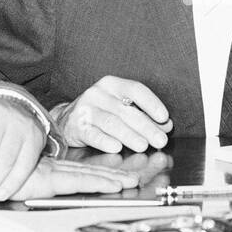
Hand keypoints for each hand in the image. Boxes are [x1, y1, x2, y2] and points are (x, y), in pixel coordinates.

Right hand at [11, 156, 141, 198]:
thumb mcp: (0, 179)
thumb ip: (14, 181)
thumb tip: (12, 193)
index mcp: (41, 173)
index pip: (77, 173)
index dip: (99, 175)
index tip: (120, 179)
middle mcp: (46, 173)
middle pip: (86, 174)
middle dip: (112, 177)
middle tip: (135, 179)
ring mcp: (45, 176)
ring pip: (86, 177)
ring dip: (110, 181)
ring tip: (131, 183)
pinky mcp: (41, 180)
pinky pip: (75, 181)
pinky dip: (95, 182)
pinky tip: (113, 186)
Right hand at [53, 77, 172, 152]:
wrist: (65, 120)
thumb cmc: (100, 113)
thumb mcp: (121, 108)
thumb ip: (144, 115)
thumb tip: (166, 126)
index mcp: (112, 84)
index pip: (135, 90)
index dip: (151, 103)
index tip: (164, 118)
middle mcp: (98, 93)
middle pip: (126, 110)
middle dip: (146, 127)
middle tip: (160, 140)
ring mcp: (85, 109)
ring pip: (111, 122)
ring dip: (129, 135)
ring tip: (143, 146)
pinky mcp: (75, 126)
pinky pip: (92, 134)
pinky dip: (105, 141)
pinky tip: (116, 147)